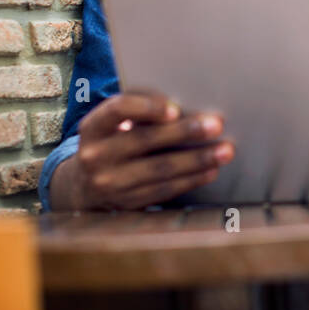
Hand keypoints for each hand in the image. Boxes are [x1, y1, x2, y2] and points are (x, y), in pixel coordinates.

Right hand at [52, 91, 234, 210]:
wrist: (84, 187)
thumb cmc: (112, 142)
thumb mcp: (113, 125)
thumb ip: (139, 111)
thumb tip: (185, 106)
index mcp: (93, 127)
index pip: (117, 110)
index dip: (146, 108)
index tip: (175, 109)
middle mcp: (95, 155)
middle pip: (145, 140)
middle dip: (184, 132)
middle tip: (216, 125)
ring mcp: (109, 183)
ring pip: (160, 169)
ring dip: (197, 159)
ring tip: (225, 150)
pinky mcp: (126, 203)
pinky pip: (164, 190)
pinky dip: (191, 179)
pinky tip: (210, 170)